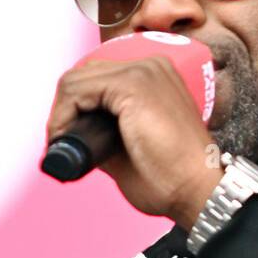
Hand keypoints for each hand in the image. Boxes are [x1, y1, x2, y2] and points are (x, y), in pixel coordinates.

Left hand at [46, 55, 223, 226]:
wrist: (197, 190)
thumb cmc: (172, 179)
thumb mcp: (130, 150)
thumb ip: (104, 135)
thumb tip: (75, 134)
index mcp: (154, 77)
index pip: (98, 77)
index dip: (75, 106)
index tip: (67, 137)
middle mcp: (150, 66)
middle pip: (84, 74)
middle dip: (64, 108)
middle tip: (60, 143)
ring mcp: (142, 72)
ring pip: (76, 80)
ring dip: (60, 113)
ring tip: (61, 144)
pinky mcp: (132, 85)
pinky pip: (77, 90)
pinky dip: (62, 115)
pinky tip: (63, 137)